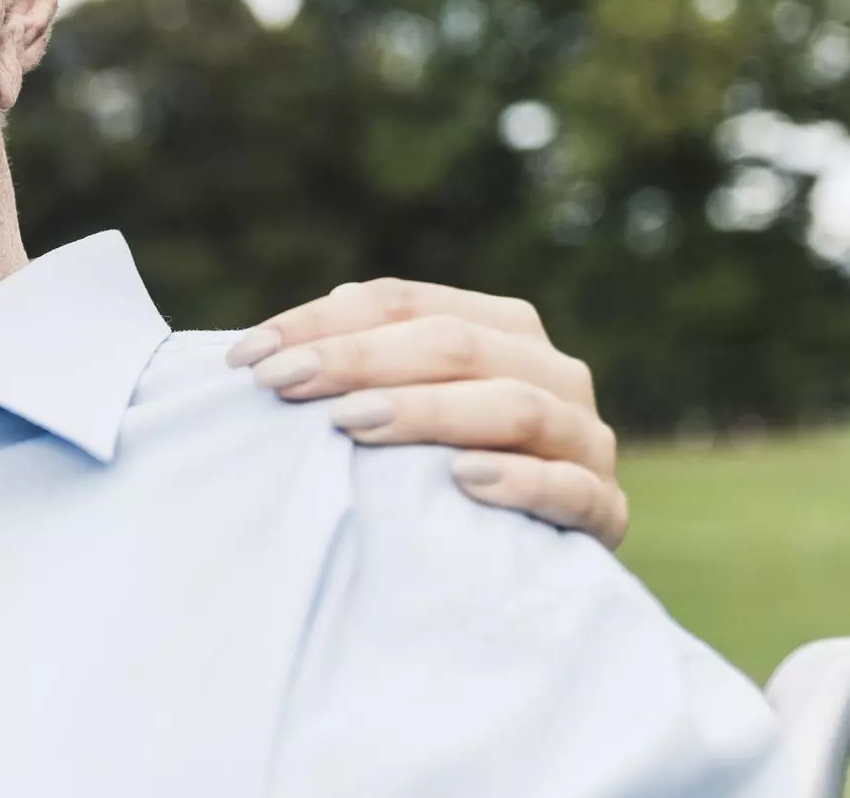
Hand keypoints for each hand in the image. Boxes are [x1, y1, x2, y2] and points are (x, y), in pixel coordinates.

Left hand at [225, 279, 626, 547]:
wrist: (541, 552)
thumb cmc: (447, 464)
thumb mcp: (408, 402)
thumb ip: (372, 358)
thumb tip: (316, 313)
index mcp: (503, 326)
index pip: (404, 302)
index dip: (319, 322)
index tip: (247, 355)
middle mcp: (552, 369)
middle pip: (452, 344)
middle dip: (356, 359)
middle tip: (282, 383)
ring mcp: (586, 437)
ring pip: (512, 405)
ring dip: (427, 411)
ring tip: (352, 423)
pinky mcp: (606, 509)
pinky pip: (569, 487)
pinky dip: (517, 479)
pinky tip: (462, 479)